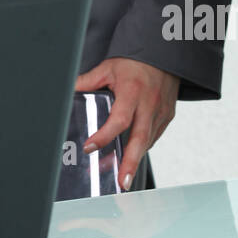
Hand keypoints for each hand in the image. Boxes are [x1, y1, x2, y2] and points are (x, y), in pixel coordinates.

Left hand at [75, 58, 179, 192]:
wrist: (164, 54)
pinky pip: (154, 137)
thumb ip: (89, 81)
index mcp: (132, 91)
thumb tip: (69, 90)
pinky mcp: (168, 116)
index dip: (104, 136)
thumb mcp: (108, 67)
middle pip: (139, 139)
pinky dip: (143, 148)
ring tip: (122, 178)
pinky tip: (132, 157)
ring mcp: (161, 112)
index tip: (89, 147)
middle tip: (122, 183)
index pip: (119, 119)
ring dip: (135, 160)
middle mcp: (149, 104)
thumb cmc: (135, 61)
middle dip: (130, 163)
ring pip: (148, 142)